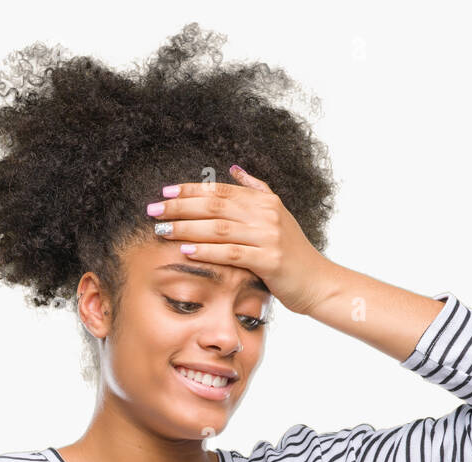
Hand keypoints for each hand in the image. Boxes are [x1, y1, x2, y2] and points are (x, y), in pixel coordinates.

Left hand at [146, 166, 337, 314]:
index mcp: (264, 201)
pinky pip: (231, 253)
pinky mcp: (270, 260)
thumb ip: (256, 190)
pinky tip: (186, 251)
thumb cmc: (294, 255)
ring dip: (187, 229)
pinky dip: (207, 251)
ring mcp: (269, 236)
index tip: (165, 193)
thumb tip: (234, 169)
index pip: (220, 190)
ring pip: (219, 228)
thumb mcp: (279, 216)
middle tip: (153, 211)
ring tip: (162, 231)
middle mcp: (266, 214)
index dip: (190, 190)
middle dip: (180, 207)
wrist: (319, 283)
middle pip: (214, 206)